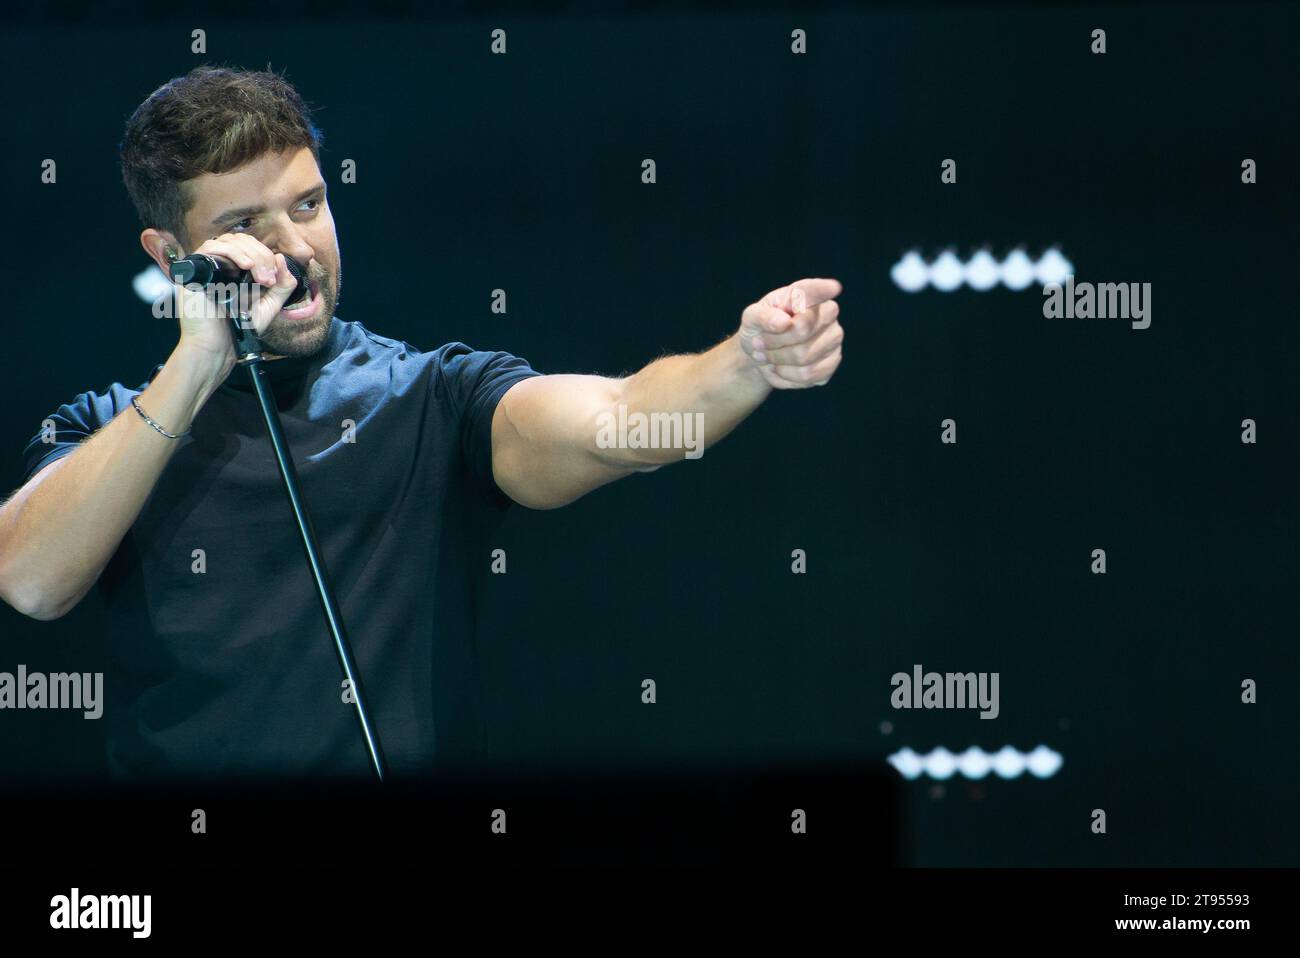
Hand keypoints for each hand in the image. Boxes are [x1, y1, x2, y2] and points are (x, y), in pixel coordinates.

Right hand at [172, 232, 302, 372]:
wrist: (218, 344)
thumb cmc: (239, 327)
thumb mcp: (270, 305)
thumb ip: (282, 285)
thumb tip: (281, 259)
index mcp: (237, 269)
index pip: (252, 246)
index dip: (266, 256)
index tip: (274, 278)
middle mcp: (221, 264)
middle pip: (242, 240)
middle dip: (262, 256)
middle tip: (268, 279)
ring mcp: (206, 265)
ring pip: (229, 241)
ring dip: (250, 254)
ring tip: (260, 277)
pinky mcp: (193, 270)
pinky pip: (210, 247)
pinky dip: (231, 252)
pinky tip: (245, 266)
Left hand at [737, 277, 843, 388]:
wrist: (762, 354)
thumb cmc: (760, 329)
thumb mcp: (751, 318)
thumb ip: (763, 316)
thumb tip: (784, 322)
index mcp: (806, 294)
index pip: (815, 291)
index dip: (824, 290)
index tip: (833, 288)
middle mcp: (827, 313)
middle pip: (802, 329)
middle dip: (774, 341)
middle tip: (759, 343)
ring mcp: (833, 337)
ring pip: (804, 356)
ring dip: (778, 360)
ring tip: (766, 356)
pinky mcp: (832, 362)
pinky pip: (809, 375)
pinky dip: (787, 375)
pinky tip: (780, 368)